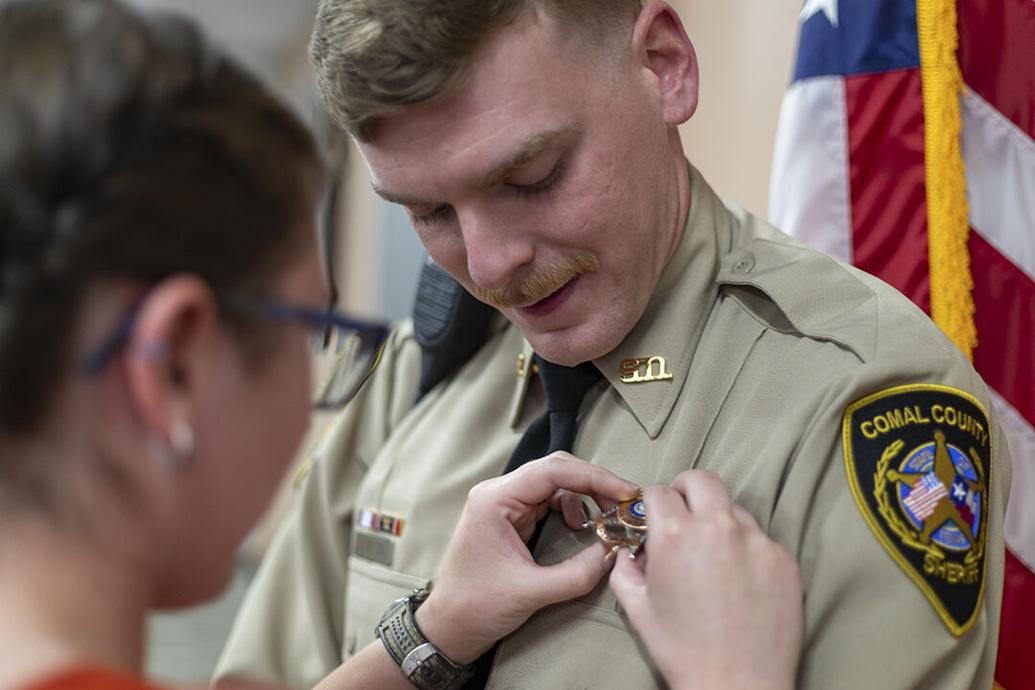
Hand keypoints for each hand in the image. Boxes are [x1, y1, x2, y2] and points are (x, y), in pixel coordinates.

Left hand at [414, 452, 637, 663]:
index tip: (626, 494)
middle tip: (625, 504)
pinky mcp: (511, 519)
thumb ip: (577, 573)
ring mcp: (504, 504)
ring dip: (585, 496)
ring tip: (607, 519)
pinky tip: (582, 527)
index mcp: (496, 499)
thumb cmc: (476, 607)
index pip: (554, 470)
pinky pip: (549, 501)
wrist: (446, 628)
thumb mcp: (532, 592)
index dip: (595, 478)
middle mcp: (499, 493)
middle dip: (594, 483)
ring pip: (555, 484)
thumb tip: (615, 553)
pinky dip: (573, 509)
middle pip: (556, 470)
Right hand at [608, 470, 802, 689]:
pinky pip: (761, 539)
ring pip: (734, 509)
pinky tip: (739, 580)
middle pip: (702, 479)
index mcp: (675, 535)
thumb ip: (625, 568)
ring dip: (719, 521)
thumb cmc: (683, 651)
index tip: (652, 515)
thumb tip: (629, 551)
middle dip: (686, 489)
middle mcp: (717, 528)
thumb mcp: (636, 607)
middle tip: (682, 512)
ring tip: (713, 557)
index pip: (659, 491)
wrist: (737, 685)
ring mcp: (756, 541)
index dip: (651, 503)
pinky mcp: (783, 559)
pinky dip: (747, 550)